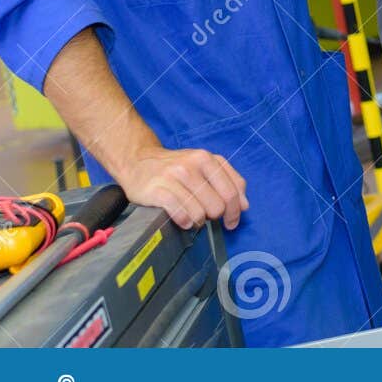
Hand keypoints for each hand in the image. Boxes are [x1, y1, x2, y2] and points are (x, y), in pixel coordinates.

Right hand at [119, 147, 247, 230]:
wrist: (138, 161)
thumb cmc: (175, 167)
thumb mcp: (203, 166)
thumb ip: (227, 181)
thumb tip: (244, 206)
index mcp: (207, 158)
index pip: (232, 190)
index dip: (236, 210)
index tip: (232, 222)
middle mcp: (191, 165)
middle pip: (218, 204)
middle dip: (215, 216)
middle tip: (207, 217)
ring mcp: (173, 177)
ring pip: (200, 211)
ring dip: (199, 221)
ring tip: (193, 218)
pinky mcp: (156, 190)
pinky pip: (179, 213)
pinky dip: (185, 221)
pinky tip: (183, 221)